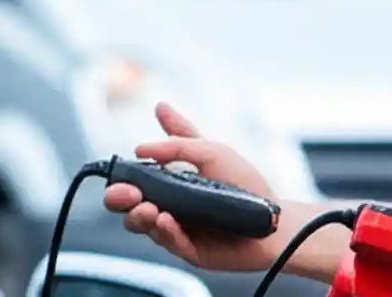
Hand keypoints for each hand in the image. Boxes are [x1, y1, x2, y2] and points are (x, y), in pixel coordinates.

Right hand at [102, 102, 283, 271]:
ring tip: (150, 209)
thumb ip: (178, 142)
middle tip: (126, 195)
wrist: (272, 216)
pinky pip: (170, 242)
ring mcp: (177, 229)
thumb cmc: (245, 183)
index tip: (120, 172)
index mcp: (170, 182)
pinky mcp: (189, 249)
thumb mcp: (212, 151)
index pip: (136, 179)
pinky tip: (166, 220)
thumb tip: (142, 144)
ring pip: (143, 226)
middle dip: (120, 199)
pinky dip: (165, 231)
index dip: (123, 178)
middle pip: (129, 206)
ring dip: (140, 216)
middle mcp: (168, 205)